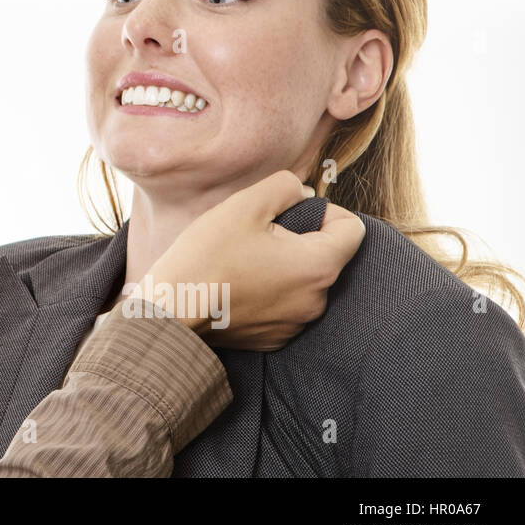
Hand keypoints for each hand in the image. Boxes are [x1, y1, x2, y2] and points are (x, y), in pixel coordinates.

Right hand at [131, 170, 364, 350]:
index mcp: (318, 265)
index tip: (289, 213)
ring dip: (284, 267)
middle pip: (326, 255)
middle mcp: (316, 300)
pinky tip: (238, 286)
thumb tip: (302, 195)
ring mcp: (296, 324)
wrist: (171, 310)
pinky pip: (285, 305)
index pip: (353, 229)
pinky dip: (270, 293)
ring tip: (243, 263)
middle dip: (299, 240)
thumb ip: (285, 186)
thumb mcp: (244, 204)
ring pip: (304, 281)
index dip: (325, 211)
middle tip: (256, 236)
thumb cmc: (206, 257)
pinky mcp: (276, 339)